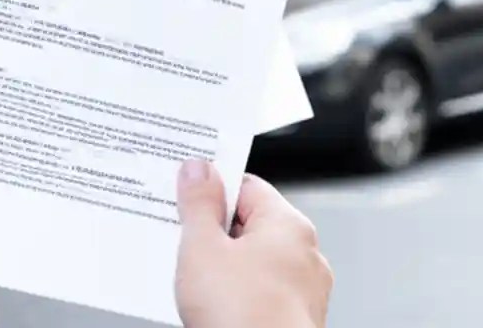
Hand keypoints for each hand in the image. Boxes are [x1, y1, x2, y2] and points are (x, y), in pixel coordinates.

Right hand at [174, 160, 331, 327]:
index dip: (212, 188)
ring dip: (223, 270)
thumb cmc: (244, 316)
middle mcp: (304, 255)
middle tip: (179, 240)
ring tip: (190, 282)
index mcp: (288, 226)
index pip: (248, 186)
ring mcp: (302, 292)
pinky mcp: (293, 322)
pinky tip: (211, 310)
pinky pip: (260, 297)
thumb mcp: (202, 250)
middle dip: (212, 234)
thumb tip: (198, 170)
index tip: (185, 193)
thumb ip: (198, 205)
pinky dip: (236, 298)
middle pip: (250, 227)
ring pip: (254, 266)